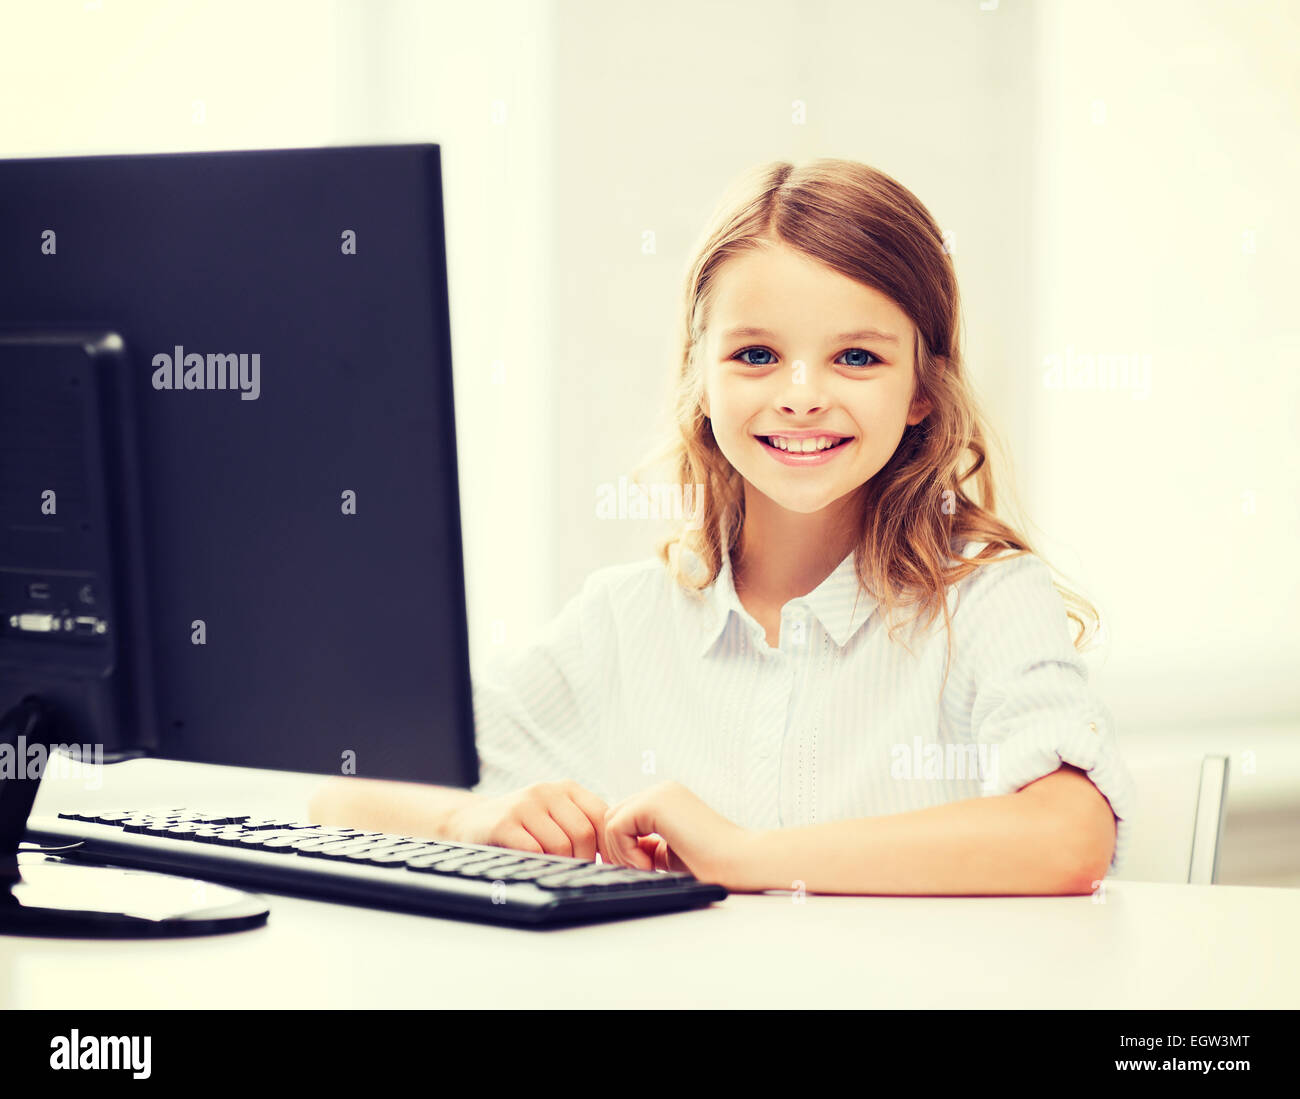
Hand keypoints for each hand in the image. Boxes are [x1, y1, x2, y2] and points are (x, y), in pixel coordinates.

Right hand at [445, 780, 607, 859]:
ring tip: (554, 870)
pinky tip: (535, 866)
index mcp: (567, 788)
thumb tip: (619, 853)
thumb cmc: (523, 826)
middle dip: (584, 861)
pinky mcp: (504, 823)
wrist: (473, 822)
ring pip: (561, 845)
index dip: (608, 846)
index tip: (606, 866)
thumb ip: (583, 824)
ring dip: (561, 866)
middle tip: (577, 873)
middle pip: (583, 833)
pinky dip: (539, 865)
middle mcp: (547, 791)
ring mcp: (524, 805)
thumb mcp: (555, 815)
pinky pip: (534, 851)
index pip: (602, 816)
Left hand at [603, 780, 757, 887]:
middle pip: (613, 816)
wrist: (742, 863)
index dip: (623, 846)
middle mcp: (662, 790)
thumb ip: (646, 846)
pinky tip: (649, 865)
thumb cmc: (714, 865)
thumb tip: (615, 853)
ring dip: (621, 851)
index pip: (624, 817)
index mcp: (667, 799)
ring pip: (611, 820)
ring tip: (649, 868)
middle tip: (640, 870)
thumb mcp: (669, 853)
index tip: (640, 869)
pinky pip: (616, 826)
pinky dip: (625, 850)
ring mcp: (659, 793)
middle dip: (617, 847)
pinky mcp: (656, 803)